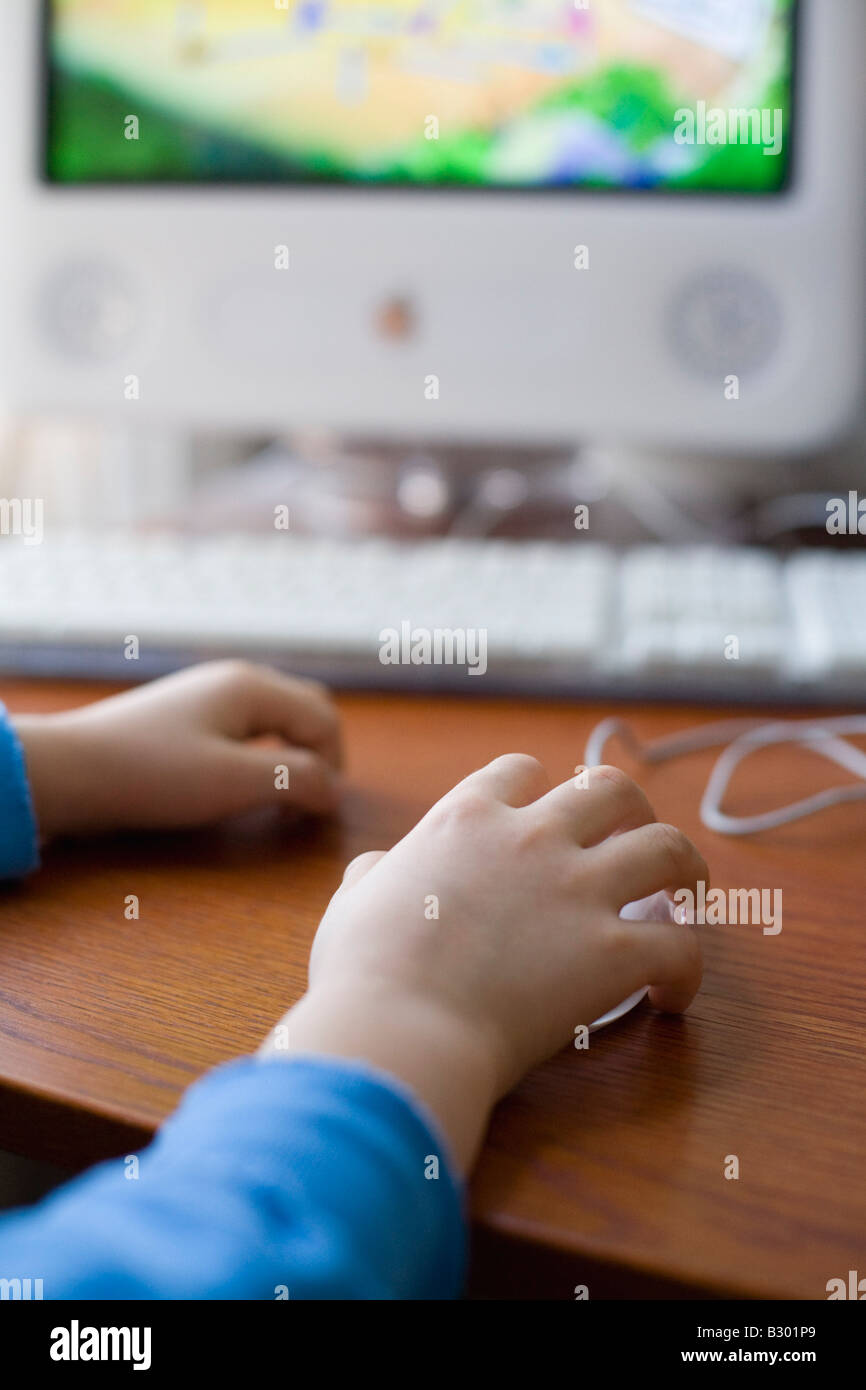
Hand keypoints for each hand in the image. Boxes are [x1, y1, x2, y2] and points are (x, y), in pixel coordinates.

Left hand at [12, 660, 341, 838]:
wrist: (70, 770)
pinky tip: (240, 781)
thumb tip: (335, 791)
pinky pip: (245, 725)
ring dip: (290, 753)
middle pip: (305, 708)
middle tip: (311, 799)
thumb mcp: (235, 782)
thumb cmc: (153, 775)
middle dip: (319, 753)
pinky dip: (261, 751)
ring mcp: (208, 693)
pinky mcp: (186, 713)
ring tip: (280, 796)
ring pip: (275, 716)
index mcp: (253, 686)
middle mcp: (235, 679)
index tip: (321, 812)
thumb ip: (296, 780)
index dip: (334, 765)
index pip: (323, 719)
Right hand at [262, 756, 706, 1170]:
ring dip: (685, 870)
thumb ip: (376, 875)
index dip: (539, 792)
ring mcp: (579, 889)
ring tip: (688, 899)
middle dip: (629, 811)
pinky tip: (672, 997)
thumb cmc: (363, 974)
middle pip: (610, 789)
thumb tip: (378, 869)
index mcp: (468, 818)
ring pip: (668, 847)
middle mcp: (533, 837)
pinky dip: (687, 971)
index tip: (545, 819)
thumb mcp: (353, 903)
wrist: (398, 1031)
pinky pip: (681, 946)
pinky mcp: (614, 951)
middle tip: (631, 845)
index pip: (521, 771)